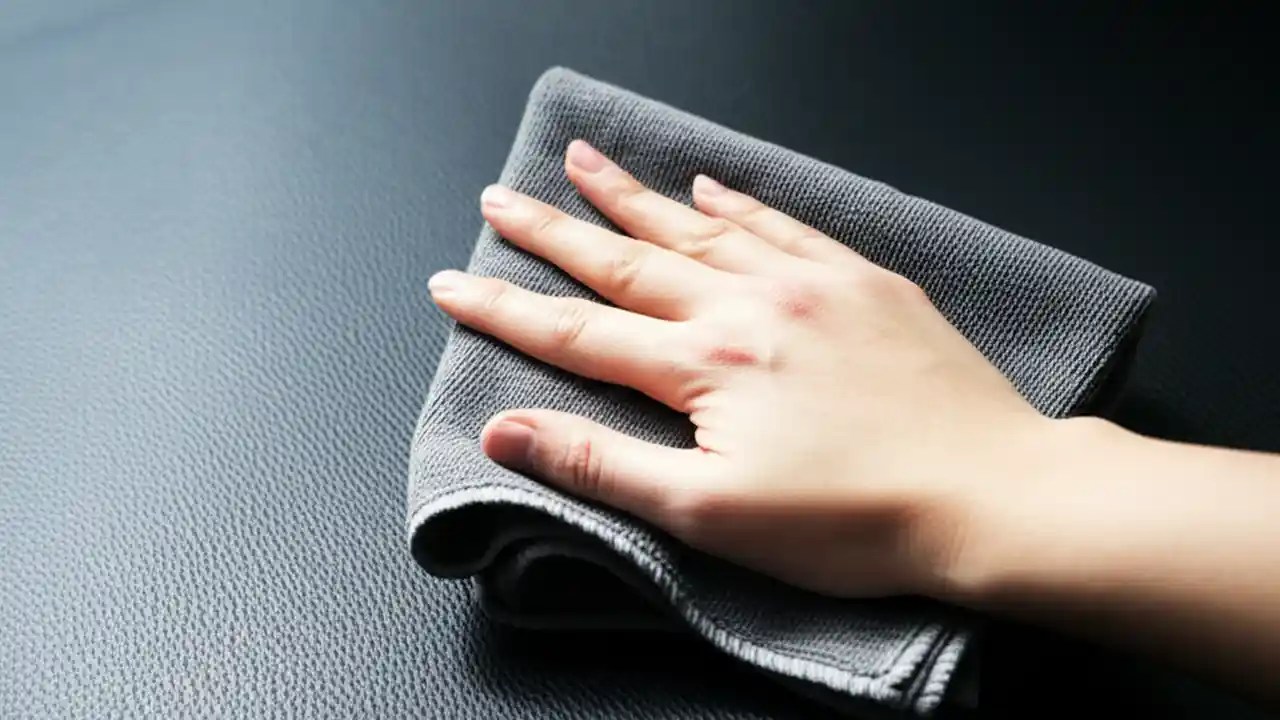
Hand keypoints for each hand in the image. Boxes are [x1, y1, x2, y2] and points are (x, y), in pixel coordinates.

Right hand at [428, 140, 1060, 598]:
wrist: (992, 495)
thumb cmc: (857, 520)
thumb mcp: (712, 515)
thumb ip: (604, 465)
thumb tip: (508, 429)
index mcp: (706, 366)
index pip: (578, 330)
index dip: (506, 307)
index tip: (452, 282)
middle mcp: (750, 306)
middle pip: (628, 259)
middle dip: (554, 230)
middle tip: (500, 197)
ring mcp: (810, 285)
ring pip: (699, 228)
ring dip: (634, 197)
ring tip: (584, 161)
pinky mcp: (864, 283)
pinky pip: (784, 224)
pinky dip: (737, 203)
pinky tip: (707, 186)